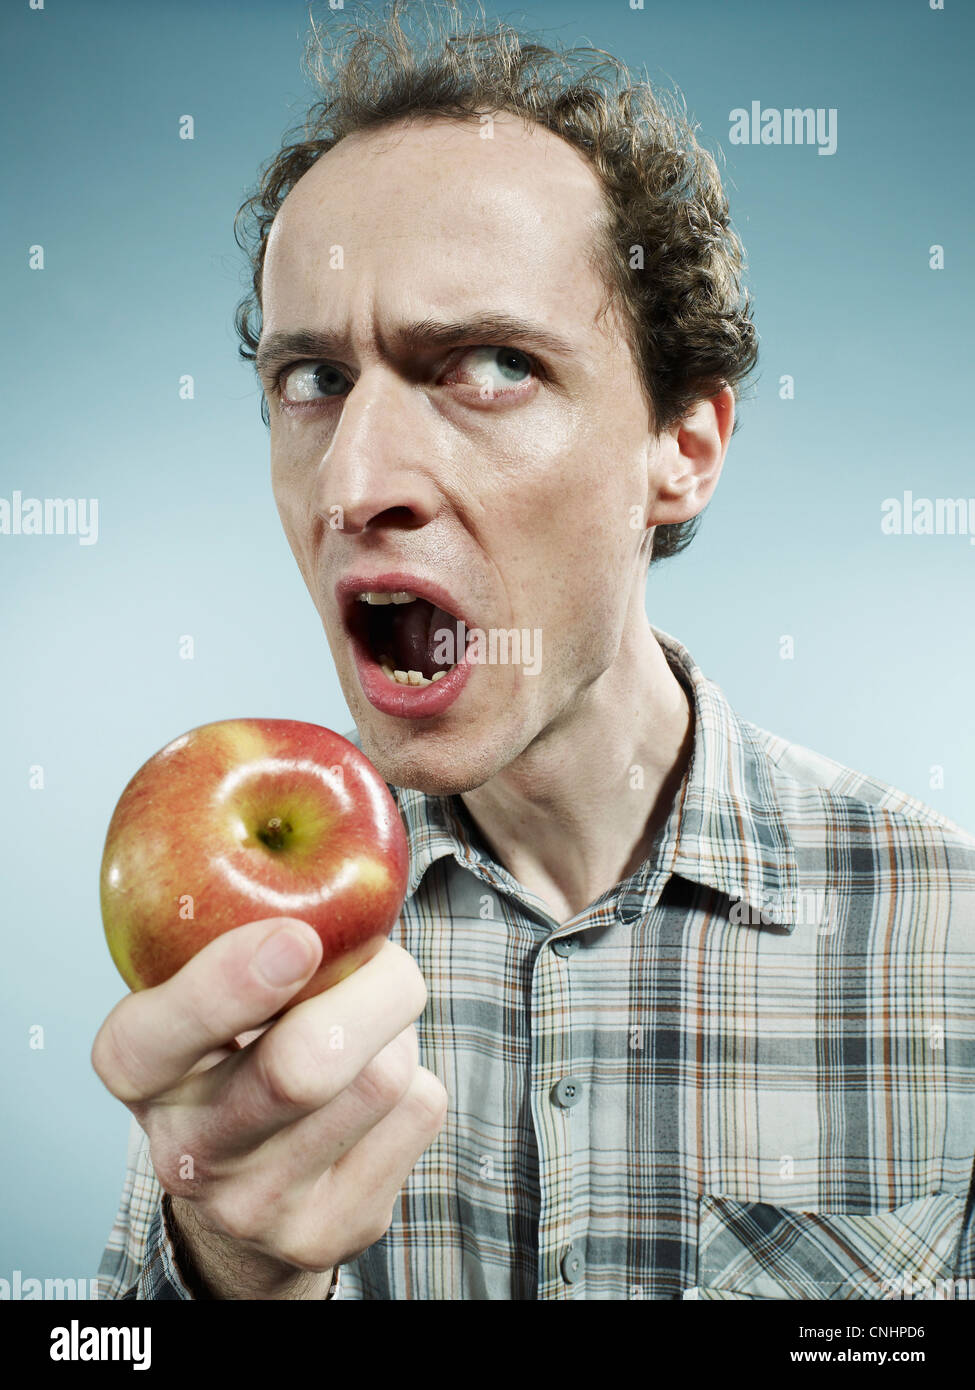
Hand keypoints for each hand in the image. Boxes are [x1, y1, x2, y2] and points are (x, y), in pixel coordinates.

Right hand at [91, 918, 446, 1296]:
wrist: (249, 1196)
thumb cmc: (231, 1053)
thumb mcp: (200, 994)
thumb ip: (239, 939)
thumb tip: (324, 883)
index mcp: (135, 1070)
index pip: (157, 1034)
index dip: (230, 984)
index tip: (298, 938)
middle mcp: (188, 1151)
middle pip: (300, 1069)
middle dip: (370, 992)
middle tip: (385, 957)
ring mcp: (264, 1203)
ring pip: (381, 1078)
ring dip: (396, 1029)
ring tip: (367, 1023)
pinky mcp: (341, 1228)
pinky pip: (418, 1109)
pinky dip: (416, 1072)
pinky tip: (375, 1079)